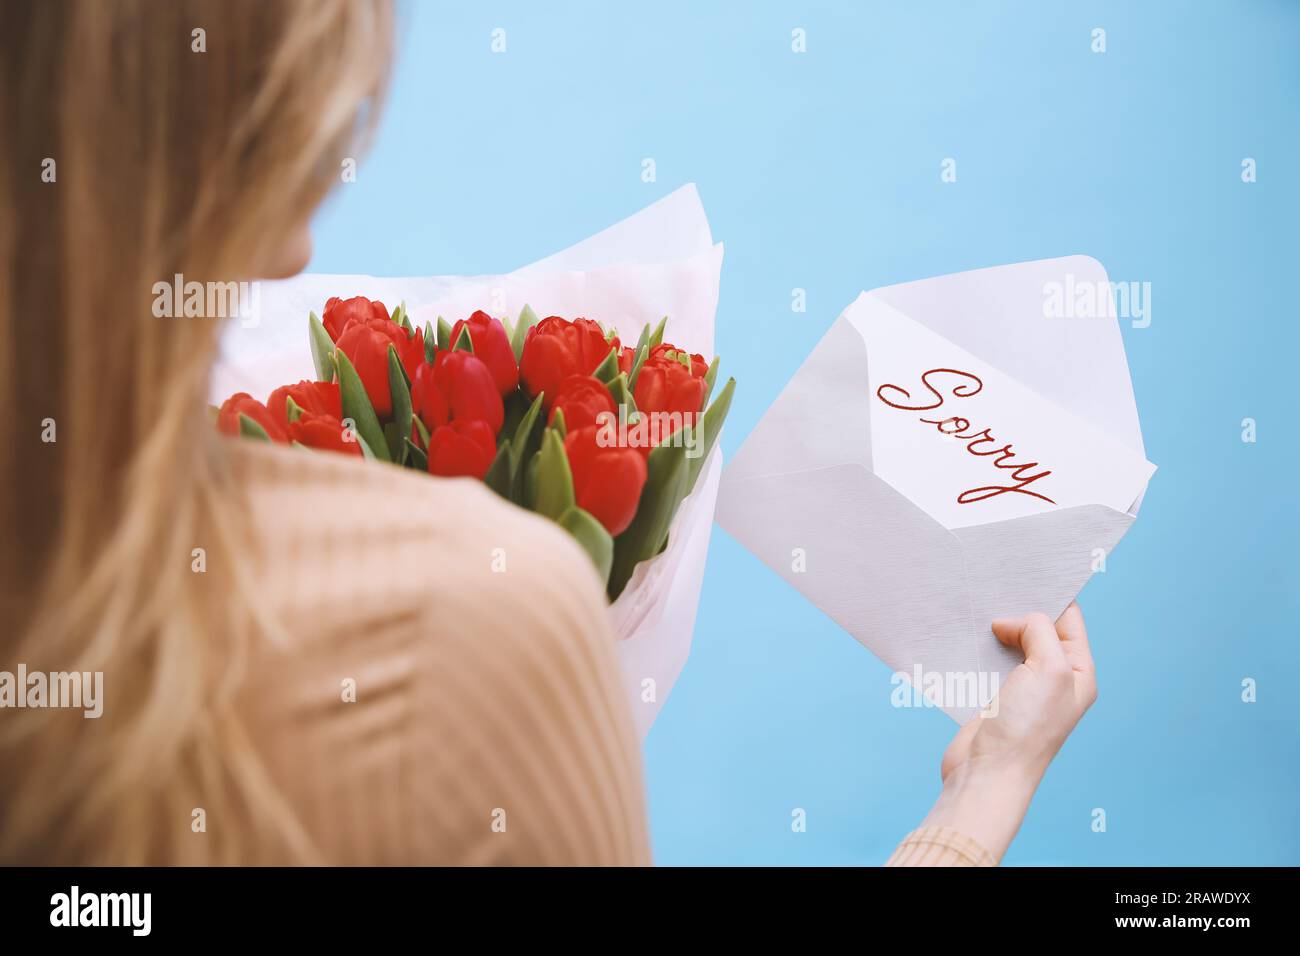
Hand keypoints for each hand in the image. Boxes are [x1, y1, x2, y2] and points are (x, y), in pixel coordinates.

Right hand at [917, 602, 1096, 860]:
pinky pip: (990, 660)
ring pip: (1012, 644)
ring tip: (980, 608)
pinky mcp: (994, 696)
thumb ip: (1039, 633)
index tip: (1026, 574)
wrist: (986, 773)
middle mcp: (1054, 680)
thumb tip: (1012, 622)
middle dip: (1020, 611)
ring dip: (997, 628)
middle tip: (997, 588)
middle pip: (1039, 630)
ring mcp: (1023, 689)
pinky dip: (980, 646)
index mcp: (1078, 674)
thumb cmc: (1025, 728)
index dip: (1050, 598)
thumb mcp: (1049, 670)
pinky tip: (968, 634)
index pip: (1069, 622)